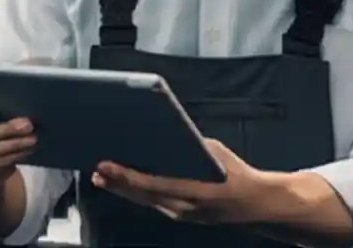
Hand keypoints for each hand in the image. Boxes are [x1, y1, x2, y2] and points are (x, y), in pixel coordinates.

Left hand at [91, 139, 273, 223]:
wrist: (256, 205)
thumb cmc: (237, 173)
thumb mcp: (215, 153)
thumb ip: (189, 147)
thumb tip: (166, 135)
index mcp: (193, 191)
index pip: (151, 184)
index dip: (126, 176)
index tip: (106, 166)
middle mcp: (184, 208)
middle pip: (142, 196)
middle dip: (117, 184)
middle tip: (96, 171)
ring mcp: (182, 215)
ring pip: (145, 202)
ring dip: (122, 190)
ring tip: (102, 178)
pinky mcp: (182, 216)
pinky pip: (154, 203)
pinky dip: (137, 194)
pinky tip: (124, 186)